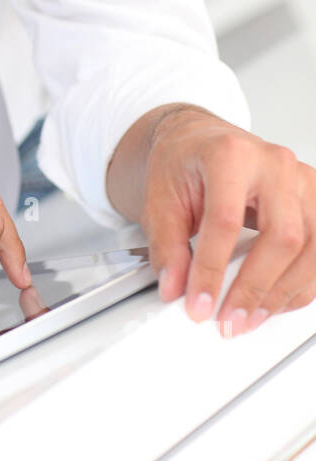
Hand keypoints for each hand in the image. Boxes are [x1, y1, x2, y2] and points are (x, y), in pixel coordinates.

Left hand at [143, 110, 315, 336]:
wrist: (202, 141)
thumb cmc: (184, 162)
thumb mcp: (160, 199)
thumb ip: (166, 246)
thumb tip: (175, 288)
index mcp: (230, 156)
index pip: (226, 221)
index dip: (212, 270)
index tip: (198, 304)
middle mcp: (274, 164)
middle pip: (282, 236)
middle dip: (256, 288)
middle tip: (229, 319)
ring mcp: (302, 180)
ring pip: (312, 247)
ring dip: (282, 292)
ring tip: (250, 318)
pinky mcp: (315, 198)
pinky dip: (301, 283)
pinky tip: (276, 301)